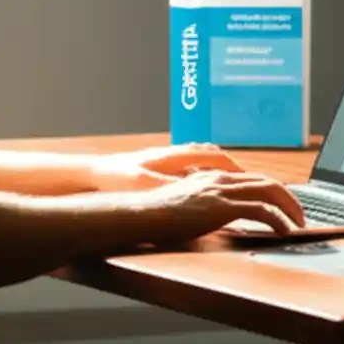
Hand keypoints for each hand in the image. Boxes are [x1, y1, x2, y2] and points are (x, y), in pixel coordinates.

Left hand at [90, 143, 244, 191]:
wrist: (94, 171)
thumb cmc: (117, 177)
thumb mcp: (144, 184)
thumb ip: (171, 186)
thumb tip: (195, 190)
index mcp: (174, 156)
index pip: (213, 157)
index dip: (234, 169)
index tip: (249, 179)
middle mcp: (174, 153)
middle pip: (211, 154)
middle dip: (230, 166)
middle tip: (247, 179)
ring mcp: (166, 156)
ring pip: (200, 157)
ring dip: (216, 167)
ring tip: (229, 179)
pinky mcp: (159, 163)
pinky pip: (188, 163)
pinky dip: (201, 169)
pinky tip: (200, 182)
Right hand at [137, 170, 305, 242]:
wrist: (145, 213)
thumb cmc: (161, 213)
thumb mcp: (189, 202)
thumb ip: (208, 203)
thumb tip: (223, 217)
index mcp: (215, 177)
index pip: (255, 179)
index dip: (275, 191)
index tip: (285, 205)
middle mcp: (222, 179)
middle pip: (268, 182)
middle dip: (290, 198)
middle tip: (300, 215)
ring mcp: (222, 191)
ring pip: (270, 192)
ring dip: (289, 208)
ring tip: (298, 224)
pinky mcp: (222, 207)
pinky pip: (260, 211)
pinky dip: (277, 220)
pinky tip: (282, 231)